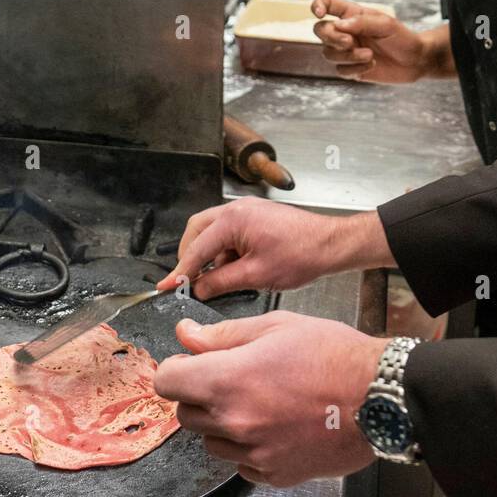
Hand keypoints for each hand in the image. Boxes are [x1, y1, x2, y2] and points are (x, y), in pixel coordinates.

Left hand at [155, 311, 383, 485]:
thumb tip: (186, 336)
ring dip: (222, 422)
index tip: (189, 364)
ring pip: (211, 442)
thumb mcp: (276, 327)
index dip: (176, 368)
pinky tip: (273, 425)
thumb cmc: (333, 355)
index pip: (167, 381)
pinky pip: (241, 464)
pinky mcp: (273, 474)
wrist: (377, 396)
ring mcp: (254, 452)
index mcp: (229, 380)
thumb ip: (223, 335)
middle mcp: (235, 421)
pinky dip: (248, 447)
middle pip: (186, 414)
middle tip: (231, 377)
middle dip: (198, 394)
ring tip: (259, 400)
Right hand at [156, 200, 388, 297]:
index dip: (180, 270)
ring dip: (209, 253)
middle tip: (188, 281)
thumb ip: (221, 281)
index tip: (166, 285)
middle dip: (190, 256)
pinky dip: (225, 249)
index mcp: (233, 219)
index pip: (196, 248)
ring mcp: (246, 210)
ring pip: (212, 230)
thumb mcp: (255, 276)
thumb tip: (199, 288)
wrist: (330, 244)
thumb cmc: (301, 255)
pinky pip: (228, 231)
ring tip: (219, 278)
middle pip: (197, 230)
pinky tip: (235, 268)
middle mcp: (236, 208)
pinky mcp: (255, 216)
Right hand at [311, 0, 429, 81]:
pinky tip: (371, 65)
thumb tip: (338, 25)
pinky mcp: (351, 68)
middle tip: (350, 42)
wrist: (415, 60)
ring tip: (369, 55)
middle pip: (320, 30)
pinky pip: (340, 70)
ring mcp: (347, 50)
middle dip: (331, 37)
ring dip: (347, 56)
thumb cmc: (401, 37)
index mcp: (352, 14)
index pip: (327, 3)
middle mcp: (345, 31)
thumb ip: (362, 23)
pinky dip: (354, 69)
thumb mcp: (386, 25)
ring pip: (328, 53)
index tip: (319, 13)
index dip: (318, 5)